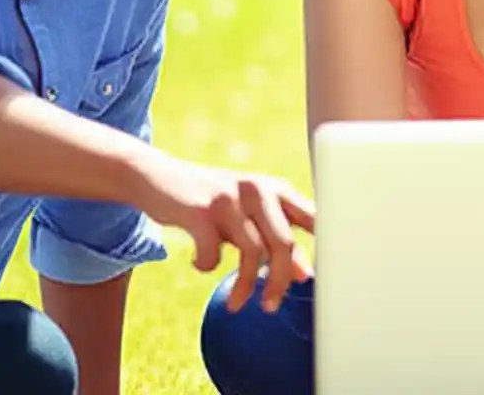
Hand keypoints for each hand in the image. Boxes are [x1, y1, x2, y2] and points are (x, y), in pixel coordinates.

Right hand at [129, 153, 315, 313]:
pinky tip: (200, 264)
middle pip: (285, 244)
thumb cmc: (211, 204)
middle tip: (271, 306)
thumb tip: (305, 274)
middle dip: (280, 282)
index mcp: (276, 190)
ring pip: (253, 253)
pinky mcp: (201, 210)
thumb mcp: (247, 218)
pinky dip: (207, 266)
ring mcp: (230, 198)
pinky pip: (213, 255)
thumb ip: (276, 241)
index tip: (326, 279)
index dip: (327, 247)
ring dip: (244, 286)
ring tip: (237, 304)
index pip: (314, 218)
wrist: (156, 176)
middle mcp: (258, 189)